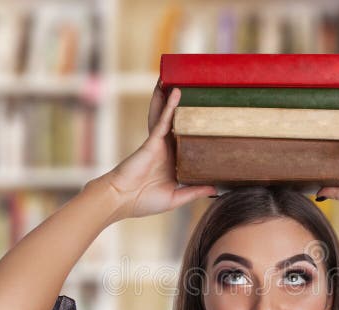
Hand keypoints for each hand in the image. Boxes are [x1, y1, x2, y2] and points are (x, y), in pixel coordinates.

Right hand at [92, 79, 216, 220]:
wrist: (121, 200)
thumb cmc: (144, 201)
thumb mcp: (176, 198)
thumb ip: (194, 191)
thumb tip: (216, 188)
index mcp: (172, 162)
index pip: (187, 141)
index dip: (196, 129)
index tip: (211, 118)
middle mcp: (166, 149)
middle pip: (177, 123)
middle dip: (183, 107)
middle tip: (194, 89)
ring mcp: (159, 143)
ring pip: (168, 116)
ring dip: (172, 98)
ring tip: (179, 79)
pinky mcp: (152, 141)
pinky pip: (162, 120)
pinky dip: (170, 106)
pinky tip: (176, 92)